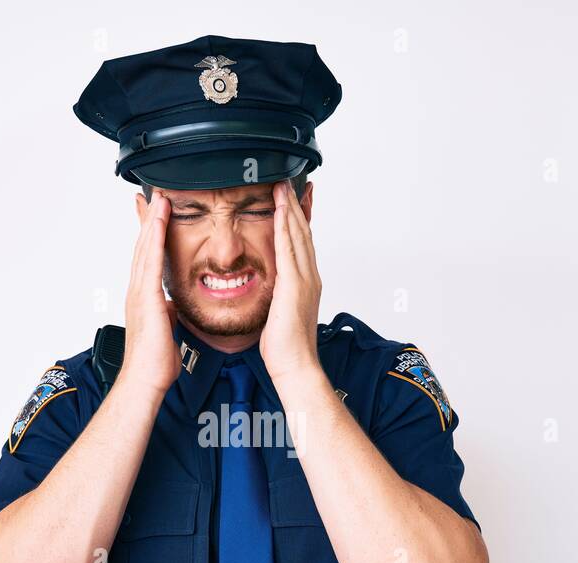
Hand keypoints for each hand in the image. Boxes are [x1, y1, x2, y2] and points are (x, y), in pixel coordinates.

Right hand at [120, 192, 179, 396]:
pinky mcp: (146, 298)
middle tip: (152, 195)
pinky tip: (160, 221)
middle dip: (148, 220)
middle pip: (142, 247)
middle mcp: (137, 291)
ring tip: (159, 198)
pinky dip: (154, 238)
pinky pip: (150, 261)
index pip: (147, 259)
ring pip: (144, 248)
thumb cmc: (156, 362)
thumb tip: (172, 308)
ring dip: (152, 221)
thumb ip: (168, 315)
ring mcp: (139, 293)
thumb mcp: (167, 330)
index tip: (154, 216)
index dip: (150, 236)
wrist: (146, 380)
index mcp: (144, 298)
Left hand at [261, 179, 322, 381]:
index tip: (296, 198)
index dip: (299, 219)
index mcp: (305, 283)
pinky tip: (279, 209)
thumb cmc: (285, 348)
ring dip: (290, 208)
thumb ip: (276, 297)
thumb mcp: (279, 314)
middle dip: (297, 205)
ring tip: (283, 185)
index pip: (302, 243)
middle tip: (291, 180)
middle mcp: (309, 276)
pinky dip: (284, 225)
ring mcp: (304, 279)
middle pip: (303, 232)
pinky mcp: (294, 284)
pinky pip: (288, 247)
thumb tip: (268, 293)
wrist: (295, 366)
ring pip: (298, 234)